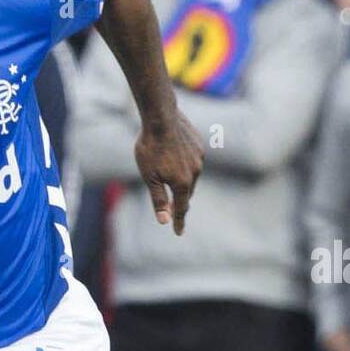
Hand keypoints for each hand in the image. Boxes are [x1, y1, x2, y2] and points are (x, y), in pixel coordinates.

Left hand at [135, 111, 204, 235]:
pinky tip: (174, 156)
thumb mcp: (150, 177)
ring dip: (182, 180)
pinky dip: (185, 164)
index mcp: (183, 183)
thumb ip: (159, 200)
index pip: (181, 208)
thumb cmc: (150, 148)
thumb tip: (165, 221)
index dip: (179, 221)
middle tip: (171, 207)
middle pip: (186, 193)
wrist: (161, 118)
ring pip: (191, 176)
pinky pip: (193, 161)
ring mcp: (199, 158)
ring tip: (169, 175)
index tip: (179, 232)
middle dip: (179, 200)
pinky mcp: (199, 146)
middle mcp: (195, 172)